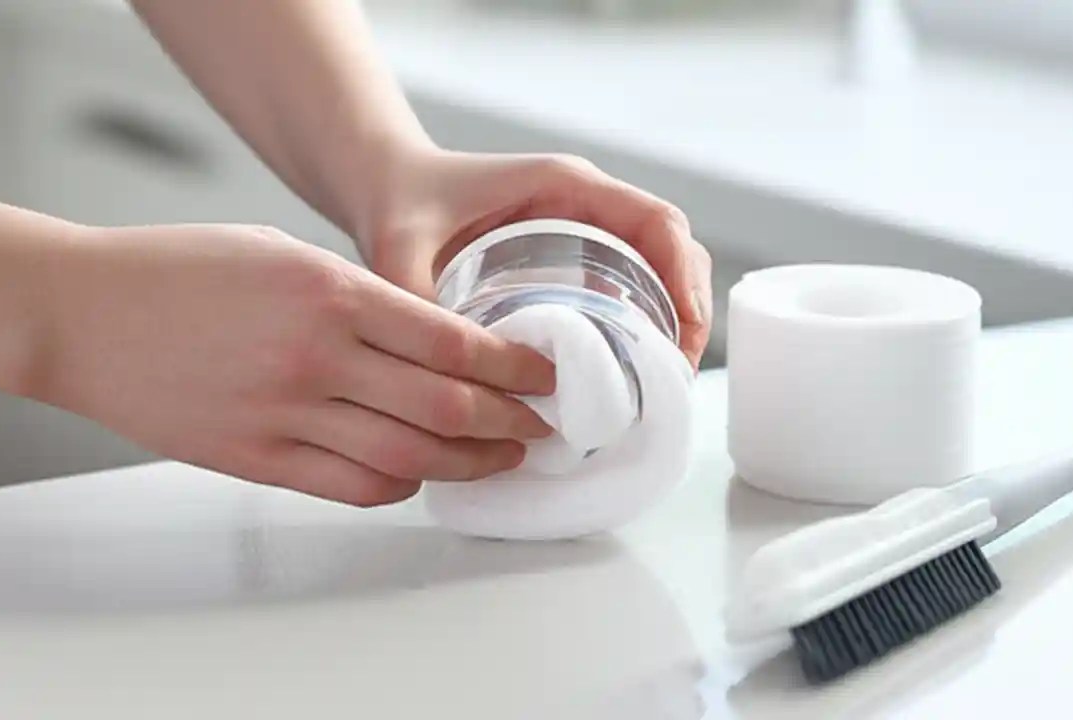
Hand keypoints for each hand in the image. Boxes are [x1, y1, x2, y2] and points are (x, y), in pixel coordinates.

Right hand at [41, 224, 554, 505]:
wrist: (86, 313)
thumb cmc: (184, 271)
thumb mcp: (286, 252)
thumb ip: (362, 296)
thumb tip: (436, 341)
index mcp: (331, 292)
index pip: (453, 342)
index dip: (514, 366)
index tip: (545, 375)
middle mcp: (318, 356)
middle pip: (446, 407)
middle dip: (509, 421)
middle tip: (542, 426)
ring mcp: (285, 413)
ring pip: (408, 455)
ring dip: (469, 462)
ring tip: (503, 458)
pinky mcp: (255, 458)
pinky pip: (350, 485)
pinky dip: (401, 484)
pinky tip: (423, 472)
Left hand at [352, 149, 713, 367]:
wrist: (384, 184)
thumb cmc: (399, 201)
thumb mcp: (401, 251)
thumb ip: (420, 306)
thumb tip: (452, 379)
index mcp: (564, 184)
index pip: (656, 222)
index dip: (683, 279)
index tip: (684, 339)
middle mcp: (585, 201)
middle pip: (672, 248)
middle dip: (689, 310)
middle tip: (677, 377)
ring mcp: (583, 226)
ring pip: (656, 268)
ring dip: (671, 321)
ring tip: (661, 384)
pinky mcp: (571, 253)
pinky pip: (627, 282)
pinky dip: (642, 323)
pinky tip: (627, 371)